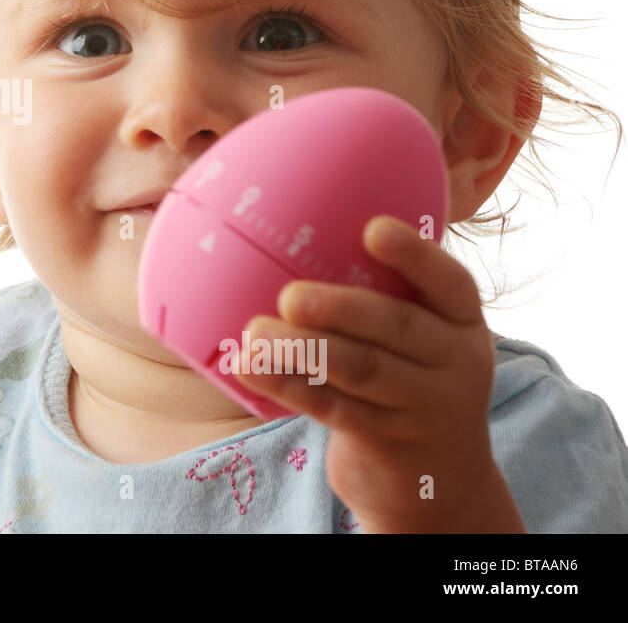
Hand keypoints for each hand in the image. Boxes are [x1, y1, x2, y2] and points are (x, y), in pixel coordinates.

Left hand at [232, 215, 524, 532]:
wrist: (439, 483)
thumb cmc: (410, 382)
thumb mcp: (423, 342)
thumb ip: (387, 299)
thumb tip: (298, 237)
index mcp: (462, 324)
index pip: (450, 282)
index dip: (415, 255)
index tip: (372, 229)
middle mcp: (454, 364)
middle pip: (398, 328)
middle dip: (341, 309)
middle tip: (289, 296)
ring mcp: (423, 408)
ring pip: (360, 370)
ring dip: (302, 348)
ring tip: (255, 332)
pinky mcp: (386, 442)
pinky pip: (332, 408)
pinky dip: (287, 385)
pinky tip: (250, 367)